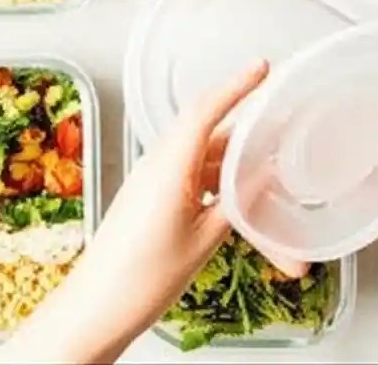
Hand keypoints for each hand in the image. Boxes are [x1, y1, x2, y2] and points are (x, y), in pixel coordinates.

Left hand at [24, 60, 302, 362]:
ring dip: (236, 161)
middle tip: (281, 120)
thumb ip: (238, 204)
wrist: (97, 309)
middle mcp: (158, 166)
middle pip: (209, 131)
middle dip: (247, 127)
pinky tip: (242, 195)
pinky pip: (194, 175)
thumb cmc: (140, 279)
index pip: (205, 111)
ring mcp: (154, 181)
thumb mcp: (203, 241)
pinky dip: (221, 179)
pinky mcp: (153, 198)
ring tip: (273, 168)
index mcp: (169, 167)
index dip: (236, 86)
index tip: (262, 68)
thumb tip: (266, 175)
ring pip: (205, 157)